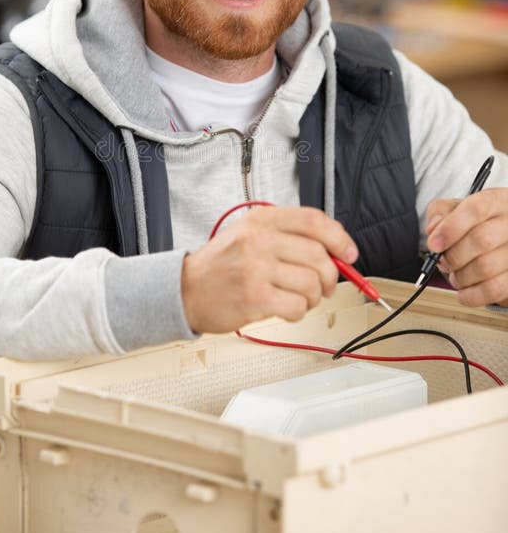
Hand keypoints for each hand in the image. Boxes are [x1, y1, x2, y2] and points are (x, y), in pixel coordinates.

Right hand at [181, 206, 358, 333]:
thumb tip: (336, 251)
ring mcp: (256, 269)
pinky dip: (298, 312)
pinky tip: (284, 309)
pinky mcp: (255, 298)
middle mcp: (259, 241)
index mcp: (261, 220)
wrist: (185, 290)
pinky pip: (297, 307)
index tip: (348, 253)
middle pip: (319, 256)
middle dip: (329, 276)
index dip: (339, 238)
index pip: (314, 221)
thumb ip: (289, 236)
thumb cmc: (222, 264)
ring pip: (312, 284)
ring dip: (313, 297)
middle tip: (322, 285)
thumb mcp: (250, 234)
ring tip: (298, 298)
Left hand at [426, 188, 507, 306]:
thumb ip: (441, 213)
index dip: (451, 228)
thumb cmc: (476, 225)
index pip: (476, 209)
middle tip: (443, 262)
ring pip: (486, 267)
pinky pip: (495, 289)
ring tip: (455, 276)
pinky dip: (472, 295)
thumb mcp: (457, 209)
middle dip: (453, 256)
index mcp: (497, 201)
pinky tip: (464, 293)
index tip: (433, 245)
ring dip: (461, 277)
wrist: (501, 243)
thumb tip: (434, 230)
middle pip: (481, 240)